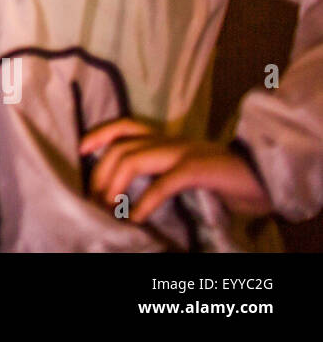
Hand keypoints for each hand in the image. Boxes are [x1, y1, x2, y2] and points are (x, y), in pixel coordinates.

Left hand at [81, 117, 272, 222]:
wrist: (263, 177)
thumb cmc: (222, 178)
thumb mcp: (185, 169)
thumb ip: (160, 171)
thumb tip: (126, 192)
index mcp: (166, 138)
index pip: (125, 126)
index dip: (100, 134)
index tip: (80, 150)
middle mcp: (170, 140)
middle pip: (120, 147)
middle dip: (100, 172)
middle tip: (93, 199)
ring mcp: (183, 152)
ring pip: (134, 159)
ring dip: (114, 184)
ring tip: (108, 207)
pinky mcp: (197, 169)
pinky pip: (163, 183)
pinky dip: (145, 201)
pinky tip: (136, 218)